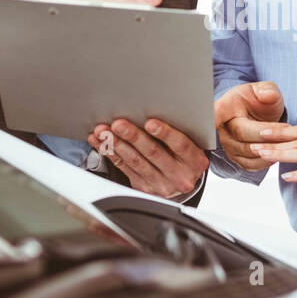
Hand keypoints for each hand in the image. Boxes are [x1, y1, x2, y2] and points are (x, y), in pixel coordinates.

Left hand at [87, 117, 208, 198]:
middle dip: (133, 137)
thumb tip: (153, 110)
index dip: (165, 133)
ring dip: (116, 144)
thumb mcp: (192, 144)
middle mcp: (179, 175)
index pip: (181, 145)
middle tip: (118, 124)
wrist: (183, 182)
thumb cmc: (185, 156)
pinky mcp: (144, 188)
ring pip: (135, 161)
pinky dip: (110, 153)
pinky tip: (101, 143)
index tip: (150, 122)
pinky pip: (124, 168)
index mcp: (195, 161)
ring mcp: (161, 184)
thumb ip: (180, 131)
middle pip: (154, 153)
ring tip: (103, 131)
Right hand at [214, 81, 285, 170]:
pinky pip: (250, 164)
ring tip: (286, 141)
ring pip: (247, 152)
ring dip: (268, 149)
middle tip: (286, 129)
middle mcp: (221, 128)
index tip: (223, 120)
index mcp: (224, 107)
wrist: (258, 115)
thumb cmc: (257, 100)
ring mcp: (228, 145)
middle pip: (241, 134)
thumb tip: (268, 95)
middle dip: (265, 134)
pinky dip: (266, 161)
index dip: (215, 119)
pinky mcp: (237, 158)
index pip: (215, 114)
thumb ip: (267, 91)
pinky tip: (278, 153)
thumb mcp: (264, 89)